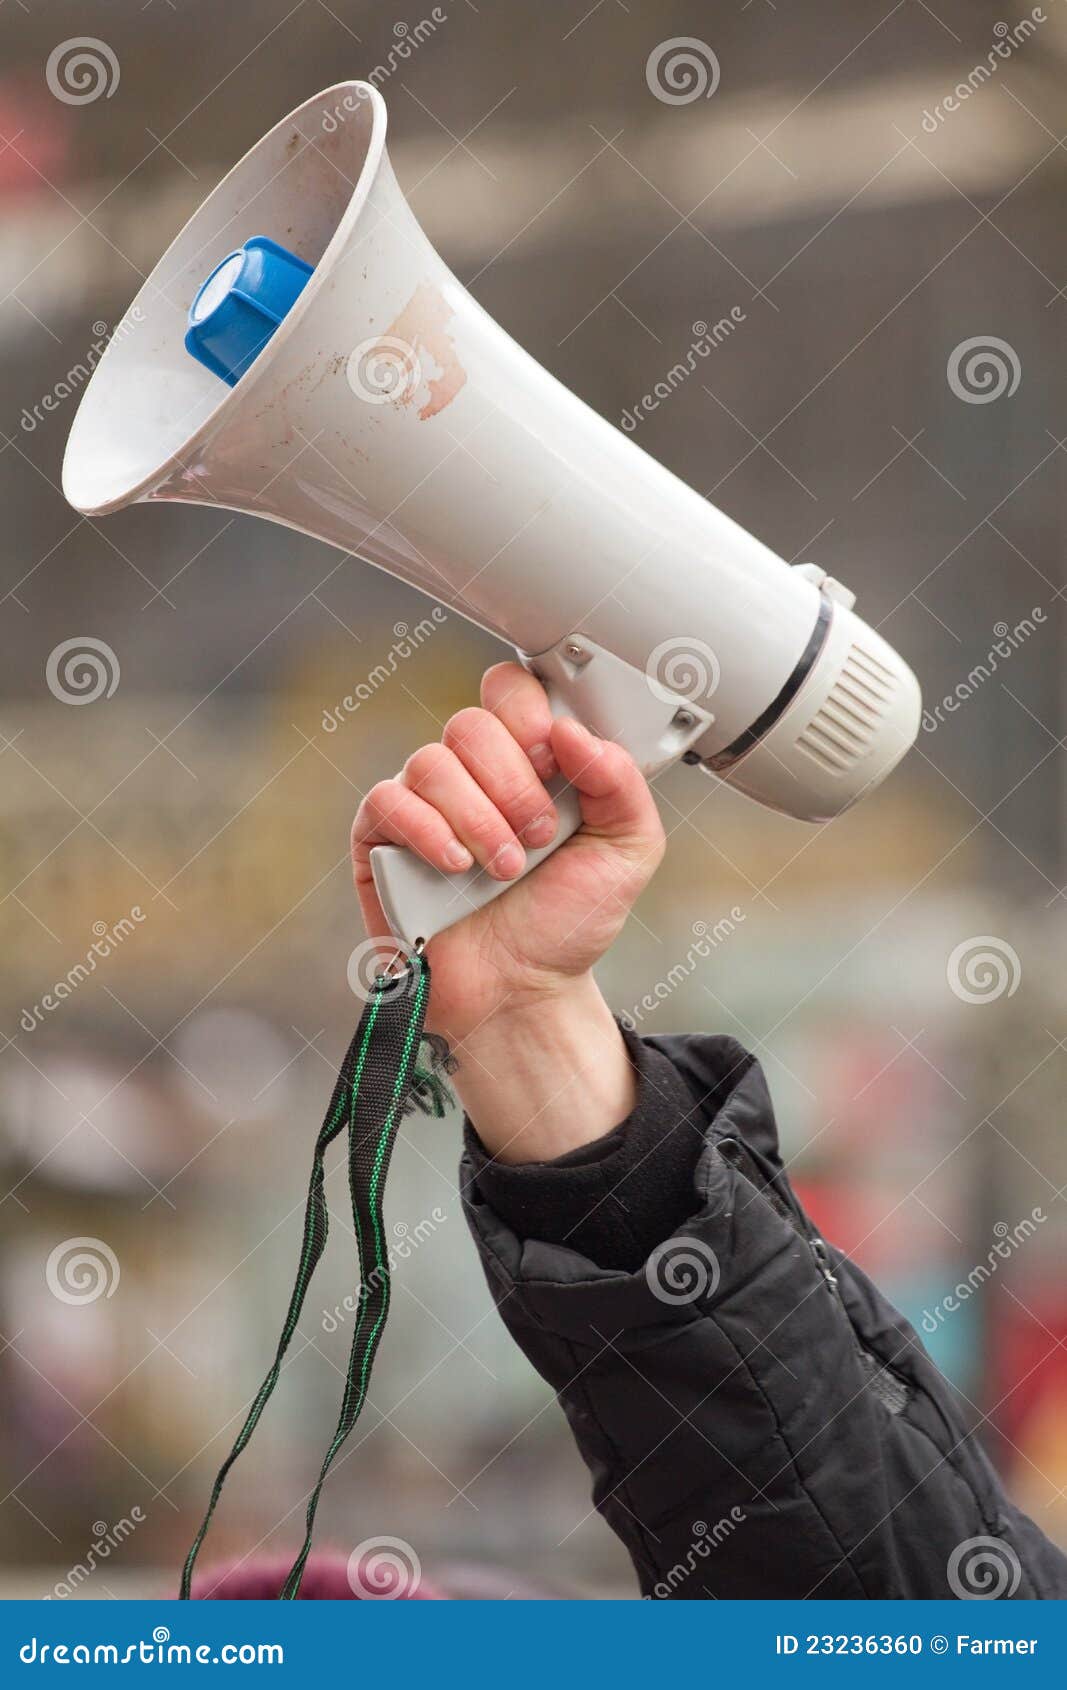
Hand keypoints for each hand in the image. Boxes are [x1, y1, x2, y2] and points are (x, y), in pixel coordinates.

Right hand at [350, 663, 665, 1159]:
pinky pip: (390, 800)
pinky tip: (457, 867)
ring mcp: (423, 803)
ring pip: (434, 761)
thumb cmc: (565, 923)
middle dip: (515, 783)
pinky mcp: (381, 839)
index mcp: (528, 761)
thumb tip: (576, 732)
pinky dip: (429, 832)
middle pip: (473, 722)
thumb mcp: (628, 852)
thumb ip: (621, 783)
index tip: (555, 760)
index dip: (531, 713)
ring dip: (480, 818)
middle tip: (539, 835)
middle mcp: (472, 774)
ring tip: (507, 869)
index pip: (512, 690)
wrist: (522, 993)